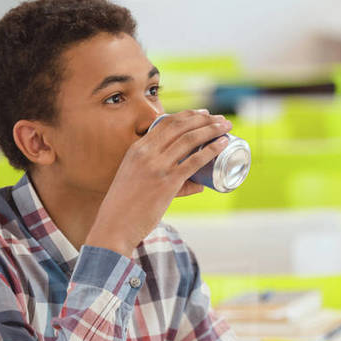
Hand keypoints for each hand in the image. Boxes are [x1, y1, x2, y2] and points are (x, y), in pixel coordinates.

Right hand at [86, 110, 231, 256]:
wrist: (114, 226)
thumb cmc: (126, 207)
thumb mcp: (137, 180)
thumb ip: (164, 178)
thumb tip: (199, 184)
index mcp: (137, 149)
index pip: (166, 122)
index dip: (188, 115)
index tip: (204, 113)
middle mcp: (146, 153)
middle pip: (181, 126)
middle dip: (205, 118)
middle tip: (222, 119)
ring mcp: (157, 167)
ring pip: (190, 140)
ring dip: (212, 129)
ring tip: (227, 126)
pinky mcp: (168, 182)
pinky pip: (194, 161)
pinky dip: (212, 149)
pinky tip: (223, 144)